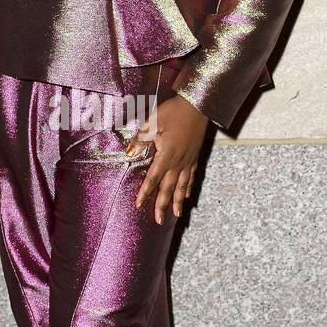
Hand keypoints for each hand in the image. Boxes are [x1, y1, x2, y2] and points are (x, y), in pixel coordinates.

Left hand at [125, 93, 209, 222]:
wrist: (197, 105)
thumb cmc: (173, 111)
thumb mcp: (152, 122)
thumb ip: (141, 139)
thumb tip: (128, 153)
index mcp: (166, 154)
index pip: (153, 178)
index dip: (145, 192)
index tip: (138, 205)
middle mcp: (178, 161)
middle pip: (169, 188)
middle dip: (162, 205)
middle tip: (158, 221)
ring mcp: (188, 160)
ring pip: (182, 185)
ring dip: (178, 201)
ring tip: (176, 215)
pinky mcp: (195, 156)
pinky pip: (191, 176)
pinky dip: (188, 187)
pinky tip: (187, 195)